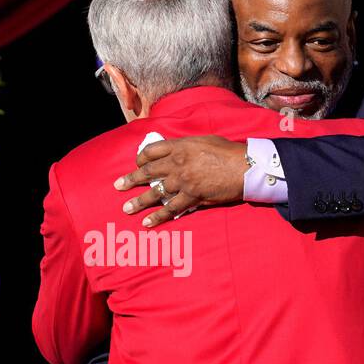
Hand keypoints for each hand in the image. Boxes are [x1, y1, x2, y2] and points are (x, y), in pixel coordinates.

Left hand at [114, 135, 247, 226]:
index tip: (138, 165)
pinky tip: (147, 223)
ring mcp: (183, 180)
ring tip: (127, 208)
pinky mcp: (192, 196)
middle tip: (118, 186)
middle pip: (148, 171)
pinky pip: (170, 208)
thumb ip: (187, 147)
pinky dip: (158, 216)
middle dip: (131, 180)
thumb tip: (178, 153)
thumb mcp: (205, 141)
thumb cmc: (229, 152)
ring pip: (155, 192)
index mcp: (180, 146)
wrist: (245, 166)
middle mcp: (177, 162)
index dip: (142, 159)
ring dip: (139, 201)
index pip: (152, 151)